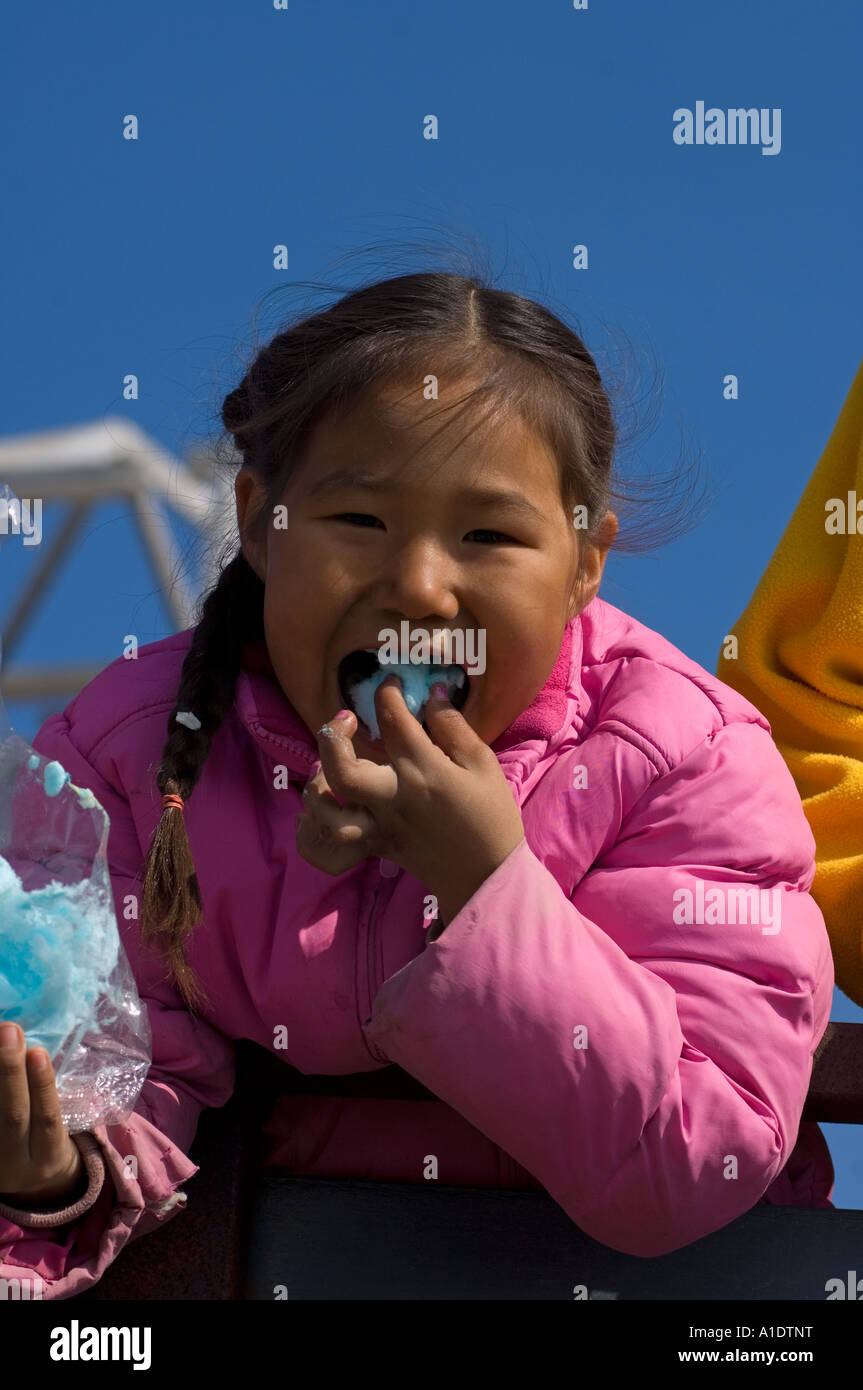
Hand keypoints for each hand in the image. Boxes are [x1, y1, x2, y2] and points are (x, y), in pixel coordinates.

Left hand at [0, 1022, 84, 1204]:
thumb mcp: (56, 1131)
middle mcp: (16, 1164)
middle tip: (10, 1031)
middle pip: (12, 1117)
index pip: (46, 1120)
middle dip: (10, 1072)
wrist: (27, 1182)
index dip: (42, 1086)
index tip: (38, 1051)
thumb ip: (46, 1099)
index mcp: (47, 1157)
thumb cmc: (46, 1144)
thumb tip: (30, 1051)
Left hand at [296, 676, 525, 916]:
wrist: (488, 874)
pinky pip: (329, 853)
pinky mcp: (374, 848)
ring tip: (326, 769)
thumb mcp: (483, 764)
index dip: (387, 693)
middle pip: (341, 769)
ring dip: (315, 787)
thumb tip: (432, 693)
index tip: (391, 683)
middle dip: (333, 735)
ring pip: (326, 814)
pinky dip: (310, 836)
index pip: (393, 722)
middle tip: (347, 719)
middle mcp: (392, 801)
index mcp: (423, 774)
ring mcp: (378, 828)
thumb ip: (453, 727)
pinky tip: (313, 814)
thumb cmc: (490, 815)